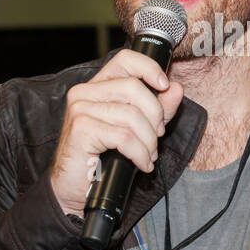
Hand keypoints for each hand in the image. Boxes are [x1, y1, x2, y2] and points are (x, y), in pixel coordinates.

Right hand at [49, 49, 183, 217]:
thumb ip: (157, 108)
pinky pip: (124, 137)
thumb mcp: (137, 130)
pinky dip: (139, 153)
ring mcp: (80, 109)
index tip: (164, 85)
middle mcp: (85, 92)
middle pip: (134, 87)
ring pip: (131, 115)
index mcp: (97, 87)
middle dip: (155, 116)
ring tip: (148, 156)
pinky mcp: (81, 129)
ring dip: (148, 141)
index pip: (126, 60)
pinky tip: (141, 164)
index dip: (149, 68)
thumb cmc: (103, 159)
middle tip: (157, 137)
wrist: (74, 189)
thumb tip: (176, 88)